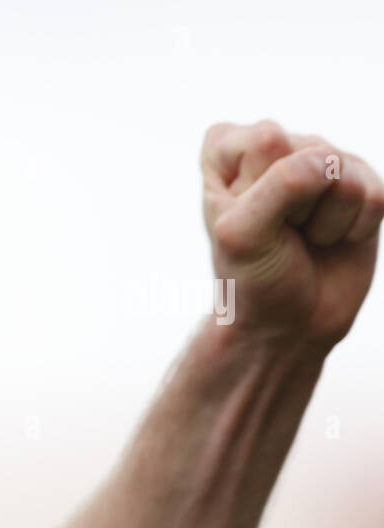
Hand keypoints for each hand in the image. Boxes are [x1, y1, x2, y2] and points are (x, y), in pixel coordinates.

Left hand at [202, 120, 383, 347]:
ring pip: (346, 173)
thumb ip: (279, 186)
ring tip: (304, 238)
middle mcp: (275, 147)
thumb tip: (329, 162)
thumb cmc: (252, 277)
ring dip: (326, 221)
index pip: (264, 139)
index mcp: (226, 149)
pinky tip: (332, 239)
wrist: (289, 321)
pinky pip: (375, 195)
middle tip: (278, 234)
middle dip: (297, 205)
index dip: (259, 187)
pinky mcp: (359, 185)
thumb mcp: (243, 235)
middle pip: (311, 152)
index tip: (243, 220)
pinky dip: (355, 228)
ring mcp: (319, 162)